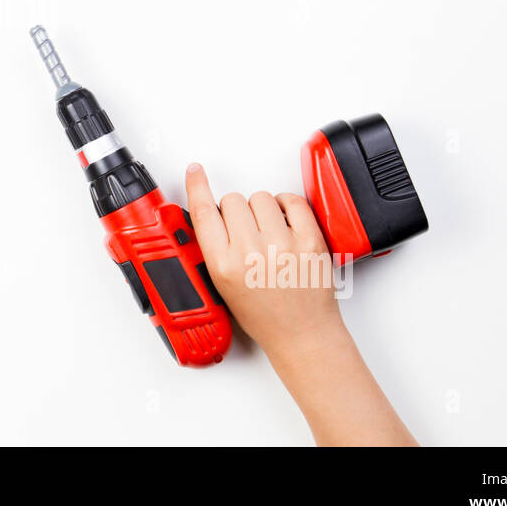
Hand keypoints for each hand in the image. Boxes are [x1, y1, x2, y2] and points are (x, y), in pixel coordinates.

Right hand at [184, 163, 342, 358]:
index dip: (197, 186)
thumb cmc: (264, 315)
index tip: (196, 172)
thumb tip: (211, 215)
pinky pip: (293, 201)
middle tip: (247, 232)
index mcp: (224, 265)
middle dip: (236, 211)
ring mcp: (283, 244)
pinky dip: (288, 205)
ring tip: (268, 230)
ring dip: (262, 208)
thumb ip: (214, 249)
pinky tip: (285, 221)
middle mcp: (251, 252)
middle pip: (232, 200)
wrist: (302, 334)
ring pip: (261, 197)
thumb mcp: (223, 286)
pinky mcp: (310, 239)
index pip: (203, 211)